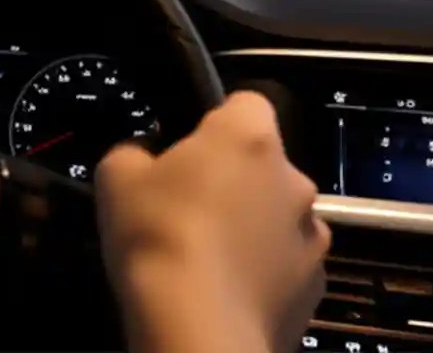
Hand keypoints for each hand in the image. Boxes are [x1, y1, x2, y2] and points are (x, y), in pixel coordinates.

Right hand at [96, 91, 329, 352]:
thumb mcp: (115, 178)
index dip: (216, 122)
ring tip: (209, 261)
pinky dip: (265, 275)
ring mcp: (313, 234)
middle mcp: (294, 178)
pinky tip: (228, 294)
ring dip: (254, 230)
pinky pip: (288, 267)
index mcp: (249, 136)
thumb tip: (143, 156)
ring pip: (280, 217)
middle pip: (264, 165)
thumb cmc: (158, 238)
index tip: (188, 151)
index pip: (246, 102)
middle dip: (236, 181)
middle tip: (190, 210)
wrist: (199, 330)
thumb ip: (134, 153)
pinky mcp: (317, 286)